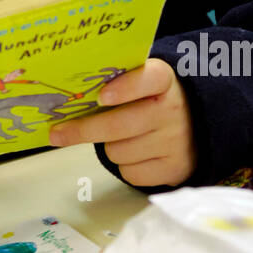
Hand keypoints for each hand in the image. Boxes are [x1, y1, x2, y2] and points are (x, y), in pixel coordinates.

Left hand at [47, 58, 196, 187]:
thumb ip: (116, 82)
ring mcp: (174, 142)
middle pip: (119, 125)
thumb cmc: (152, 100)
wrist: (196, 127)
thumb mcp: (143, 82)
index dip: (125, 87)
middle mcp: (172, 110)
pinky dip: (125, 166)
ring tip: (120, 138)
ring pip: (118, 152)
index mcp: (164, 80)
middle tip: (57, 134)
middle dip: (83, 130)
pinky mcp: (173, 169)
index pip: (149, 78)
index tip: (101, 96)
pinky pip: (130, 173)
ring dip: (109, 147)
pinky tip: (135, 153)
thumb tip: (68, 97)